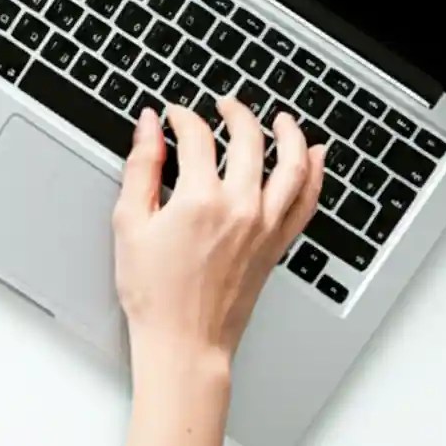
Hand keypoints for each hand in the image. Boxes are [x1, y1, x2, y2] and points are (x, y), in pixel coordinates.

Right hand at [114, 100, 324, 363]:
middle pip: (249, 139)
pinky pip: (307, 201)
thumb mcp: (130, 223)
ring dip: (288, 133)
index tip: (173, 115)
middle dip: (235, 112)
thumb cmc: (154, 293)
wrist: (185, 342)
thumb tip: (147, 127)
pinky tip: (315, 156)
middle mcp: (240, 207)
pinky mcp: (277, 245)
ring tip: (280, 118)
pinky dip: (315, 173)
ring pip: (292, 164)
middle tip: (224, 104)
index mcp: (199, 199)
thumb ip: (141, 168)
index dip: (182, 117)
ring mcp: (264, 226)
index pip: (197, 136)